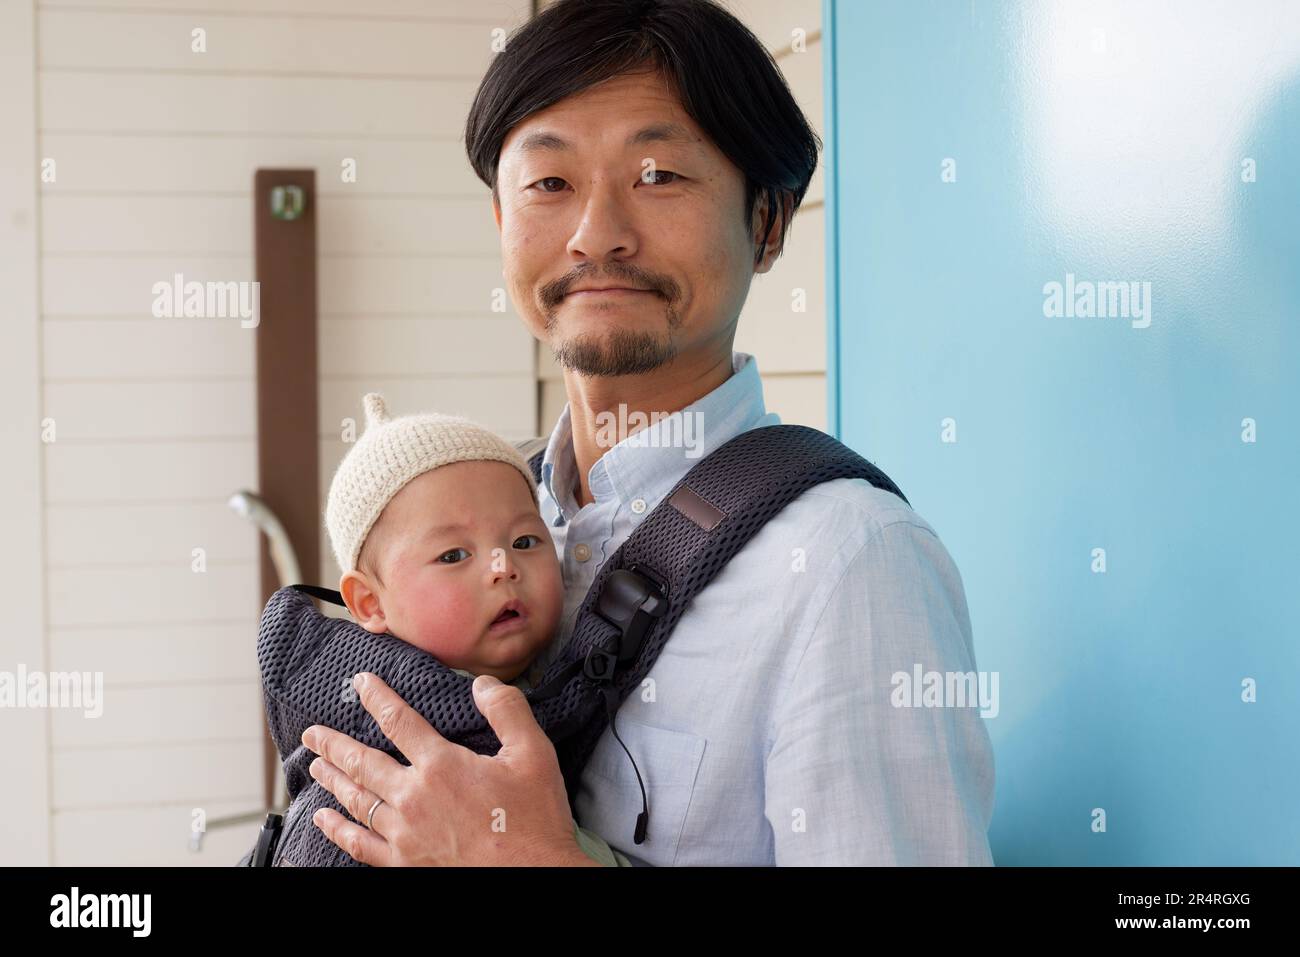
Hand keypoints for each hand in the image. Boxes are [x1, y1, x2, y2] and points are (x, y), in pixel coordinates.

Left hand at [302, 671, 597, 865]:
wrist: (532, 877)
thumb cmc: (534, 819)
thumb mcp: (533, 754)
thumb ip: (507, 711)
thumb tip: (482, 684)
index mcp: (442, 765)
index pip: (400, 721)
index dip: (377, 697)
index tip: (360, 682)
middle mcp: (414, 797)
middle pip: (363, 762)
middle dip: (334, 744)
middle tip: (312, 732)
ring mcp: (404, 833)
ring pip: (356, 800)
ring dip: (332, 779)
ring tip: (315, 765)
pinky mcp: (404, 863)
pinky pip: (359, 844)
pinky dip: (337, 830)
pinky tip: (324, 819)